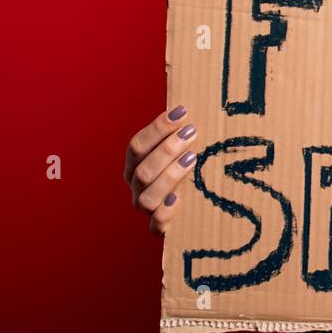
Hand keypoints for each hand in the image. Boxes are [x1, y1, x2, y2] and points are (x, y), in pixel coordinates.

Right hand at [123, 105, 199, 236]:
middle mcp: (136, 186)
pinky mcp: (159, 227)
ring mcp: (146, 207)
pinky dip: (164, 213)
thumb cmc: (186, 165)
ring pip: (147, 197)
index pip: (137, 146)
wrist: (196, 203)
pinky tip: (178, 198)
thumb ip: (179, 131)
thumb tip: (189, 105)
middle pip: (143, 170)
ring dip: (169, 176)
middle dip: (167, 149)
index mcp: (135, 164)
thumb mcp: (181, 147)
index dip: (158, 129)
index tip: (182, 113)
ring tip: (192, 158)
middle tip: (192, 133)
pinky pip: (156, 226)